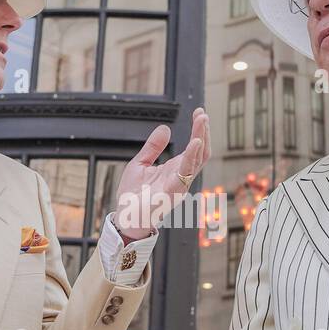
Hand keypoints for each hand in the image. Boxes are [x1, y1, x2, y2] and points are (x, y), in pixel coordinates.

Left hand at [114, 107, 211, 240]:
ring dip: (201, 138)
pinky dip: (192, 156)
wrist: (125, 217)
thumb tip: (165, 128)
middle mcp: (181, 176)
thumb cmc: (133, 195)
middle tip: (202, 113)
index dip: (198, 130)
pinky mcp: (173, 192)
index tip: (198, 112)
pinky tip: (195, 142)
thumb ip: (153, 147)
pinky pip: (186, 172)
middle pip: (201, 152)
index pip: (194, 147)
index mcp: (175, 169)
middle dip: (203, 132)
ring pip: (197, 160)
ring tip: (201, 121)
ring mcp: (179, 184)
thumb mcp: (140, 163)